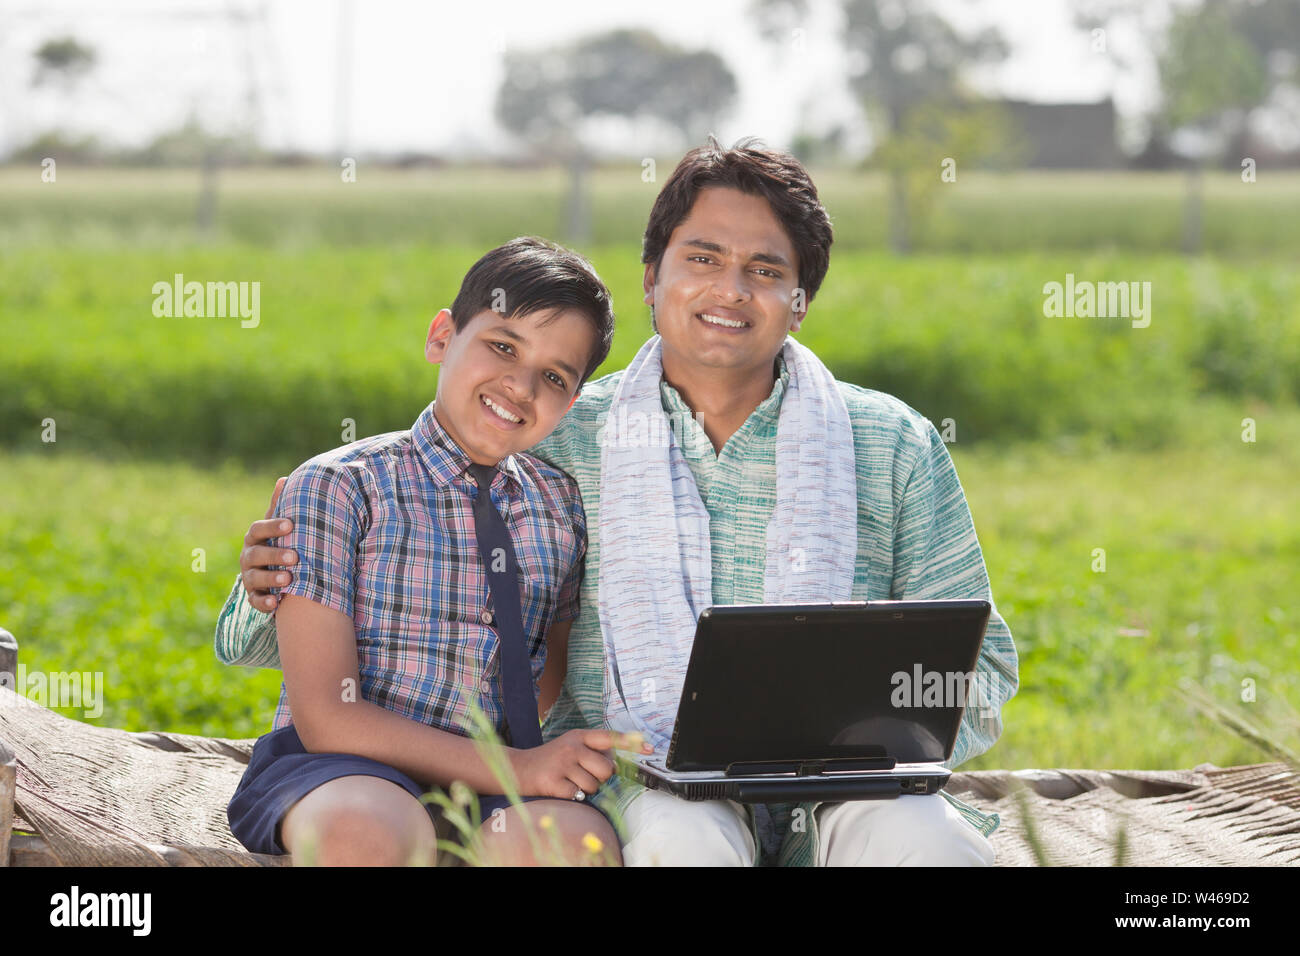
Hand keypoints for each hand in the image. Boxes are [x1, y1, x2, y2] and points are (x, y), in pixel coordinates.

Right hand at [239, 477, 296, 611]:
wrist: (273, 570)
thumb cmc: (279, 542)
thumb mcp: (279, 525)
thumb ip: (280, 506)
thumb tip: (284, 479)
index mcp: (255, 537)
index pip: (258, 529)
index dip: (272, 527)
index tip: (290, 525)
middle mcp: (248, 557)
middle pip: (256, 555)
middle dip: (274, 556)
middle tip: (295, 557)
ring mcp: (250, 577)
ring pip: (254, 578)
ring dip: (271, 579)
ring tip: (289, 580)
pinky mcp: (254, 596)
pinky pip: (255, 601)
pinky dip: (263, 603)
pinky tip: (276, 604)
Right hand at [511, 730, 652, 799]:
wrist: (519, 768)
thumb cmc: (552, 760)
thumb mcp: (572, 748)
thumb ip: (594, 753)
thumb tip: (617, 767)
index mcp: (579, 736)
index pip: (610, 738)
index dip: (631, 743)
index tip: (649, 748)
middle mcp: (572, 746)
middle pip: (606, 769)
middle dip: (601, 778)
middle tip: (584, 775)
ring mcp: (562, 763)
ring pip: (593, 785)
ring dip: (586, 789)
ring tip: (570, 781)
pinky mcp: (553, 781)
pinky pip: (578, 796)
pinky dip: (573, 797)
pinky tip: (561, 788)